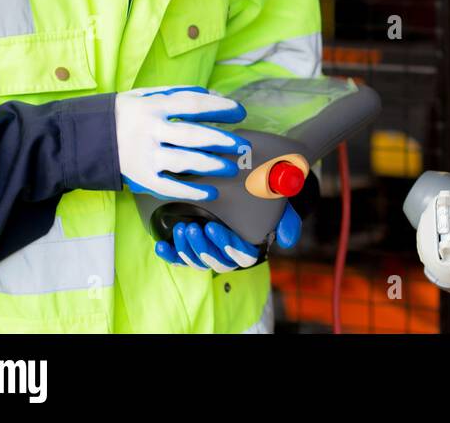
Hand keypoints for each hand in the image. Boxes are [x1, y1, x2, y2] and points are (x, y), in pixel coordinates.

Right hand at [116, 85, 249, 200]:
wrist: (83, 136)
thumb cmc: (124, 113)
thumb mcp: (146, 94)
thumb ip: (179, 94)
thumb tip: (213, 96)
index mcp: (153, 106)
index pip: (193, 105)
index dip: (220, 108)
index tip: (239, 112)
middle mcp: (150, 131)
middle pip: (193, 136)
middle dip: (222, 141)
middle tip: (242, 145)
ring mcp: (144, 156)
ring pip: (184, 162)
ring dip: (212, 166)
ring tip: (231, 168)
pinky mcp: (140, 177)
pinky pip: (169, 187)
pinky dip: (192, 192)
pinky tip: (211, 192)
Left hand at [154, 203, 300, 271]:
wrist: (247, 188)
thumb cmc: (264, 199)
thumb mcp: (281, 206)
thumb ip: (288, 222)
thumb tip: (286, 242)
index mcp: (250, 249)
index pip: (242, 256)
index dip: (228, 246)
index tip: (214, 227)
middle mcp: (229, 256)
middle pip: (217, 262)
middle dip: (203, 247)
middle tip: (194, 227)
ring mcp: (209, 253)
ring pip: (198, 261)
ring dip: (188, 249)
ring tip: (182, 228)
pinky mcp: (192, 249)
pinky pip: (180, 259)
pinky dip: (171, 254)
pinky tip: (161, 245)